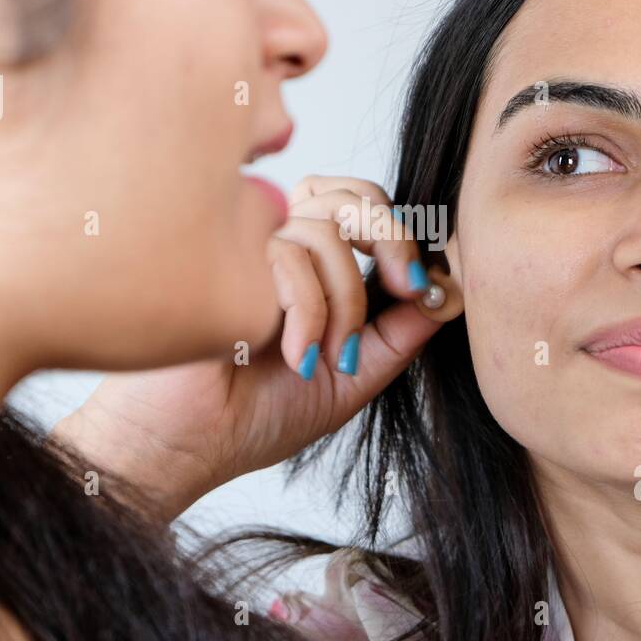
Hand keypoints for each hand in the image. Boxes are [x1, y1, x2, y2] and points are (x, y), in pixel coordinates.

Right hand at [55, 176, 447, 520]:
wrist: (190, 445)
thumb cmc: (258, 413)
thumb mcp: (355, 375)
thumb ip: (400, 333)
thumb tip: (450, 291)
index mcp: (312, 264)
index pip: (367, 208)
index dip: (404, 239)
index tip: (424, 291)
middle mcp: (280, 244)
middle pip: (355, 194)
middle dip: (394, 240)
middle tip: (407, 290)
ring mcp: (244, 244)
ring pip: (326, 228)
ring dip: (344, 301)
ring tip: (323, 357)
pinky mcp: (218, 254)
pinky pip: (290, 255)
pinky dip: (309, 312)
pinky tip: (292, 355)